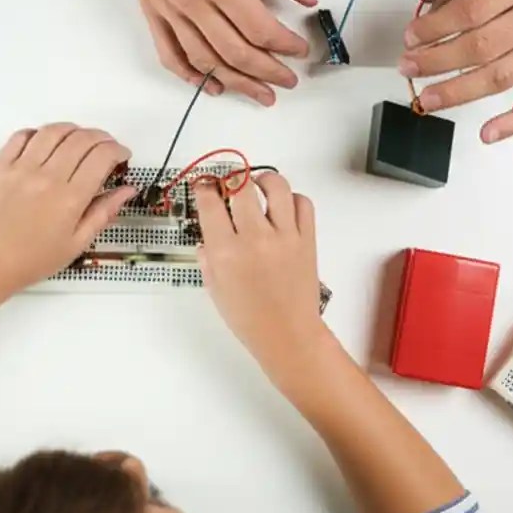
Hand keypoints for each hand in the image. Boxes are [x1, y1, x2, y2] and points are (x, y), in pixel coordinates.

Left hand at [0, 123, 135, 290]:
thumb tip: (125, 192)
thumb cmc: (29, 259)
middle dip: (101, 137)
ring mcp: (22, 169)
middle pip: (82, 139)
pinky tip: (46, 141)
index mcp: (69, 199)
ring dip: (73, 129)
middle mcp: (47, 178)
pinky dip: (38, 132)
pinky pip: (21, 136)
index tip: (121, 155)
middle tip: (105, 146)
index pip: (102, 156)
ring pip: (53, 131)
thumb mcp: (76, 243)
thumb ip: (103, 213)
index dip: (118, 150)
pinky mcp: (1, 167)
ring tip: (79, 138)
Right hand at [120, 0, 317, 105]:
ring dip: (234, 83)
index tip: (299, 49)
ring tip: (259, 93)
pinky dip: (190, 74)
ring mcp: (166, 5)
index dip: (284, 46)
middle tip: (287, 81)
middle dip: (266, 73)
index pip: (258, 29)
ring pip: (203, 60)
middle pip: (233, 53)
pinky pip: (169, 52)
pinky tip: (212, 84)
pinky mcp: (151, 7)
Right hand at [193, 173, 327, 373]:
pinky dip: (292, 199)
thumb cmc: (249, 318)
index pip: (210, 202)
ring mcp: (284, 236)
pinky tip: (283, 207)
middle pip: (241, 186)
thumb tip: (208, 234)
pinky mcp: (307, 239)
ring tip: (258, 186)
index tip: (205, 187)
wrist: (288, 334)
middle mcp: (255, 238)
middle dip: (231, 179)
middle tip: (230, 184)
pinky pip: (303, 203)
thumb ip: (208, 257)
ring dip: (263, 179)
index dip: (204, 188)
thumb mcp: (215, 288)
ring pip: (276, 186)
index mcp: (225, 252)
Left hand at [398, 0, 512, 142]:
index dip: (437, 27)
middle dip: (439, 61)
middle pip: (485, 46)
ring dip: (460, 91)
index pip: (475, 9)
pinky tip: (487, 135)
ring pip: (503, 75)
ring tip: (427, 99)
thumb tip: (427, 21)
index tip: (410, 38)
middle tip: (408, 68)